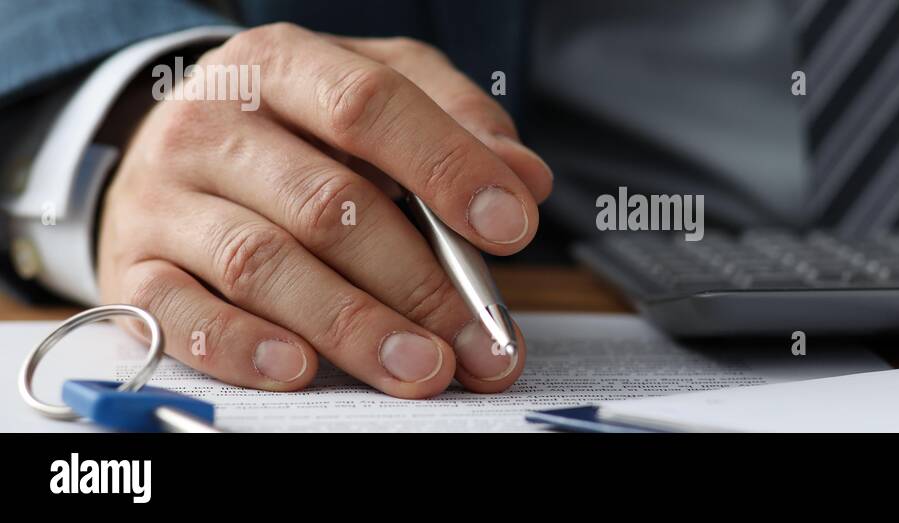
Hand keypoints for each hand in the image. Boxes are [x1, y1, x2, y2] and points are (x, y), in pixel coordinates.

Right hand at [98, 23, 552, 397]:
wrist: (174, 148)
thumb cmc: (298, 128)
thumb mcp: (380, 90)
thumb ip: (457, 122)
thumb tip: (525, 181)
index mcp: (282, 65)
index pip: (369, 106)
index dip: (446, 167)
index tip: (511, 227)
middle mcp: (213, 123)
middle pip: (326, 204)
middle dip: (418, 280)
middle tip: (477, 338)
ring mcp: (164, 197)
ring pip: (263, 264)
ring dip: (353, 326)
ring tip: (421, 368)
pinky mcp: (132, 267)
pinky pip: (178, 314)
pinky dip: (242, 347)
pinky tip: (301, 370)